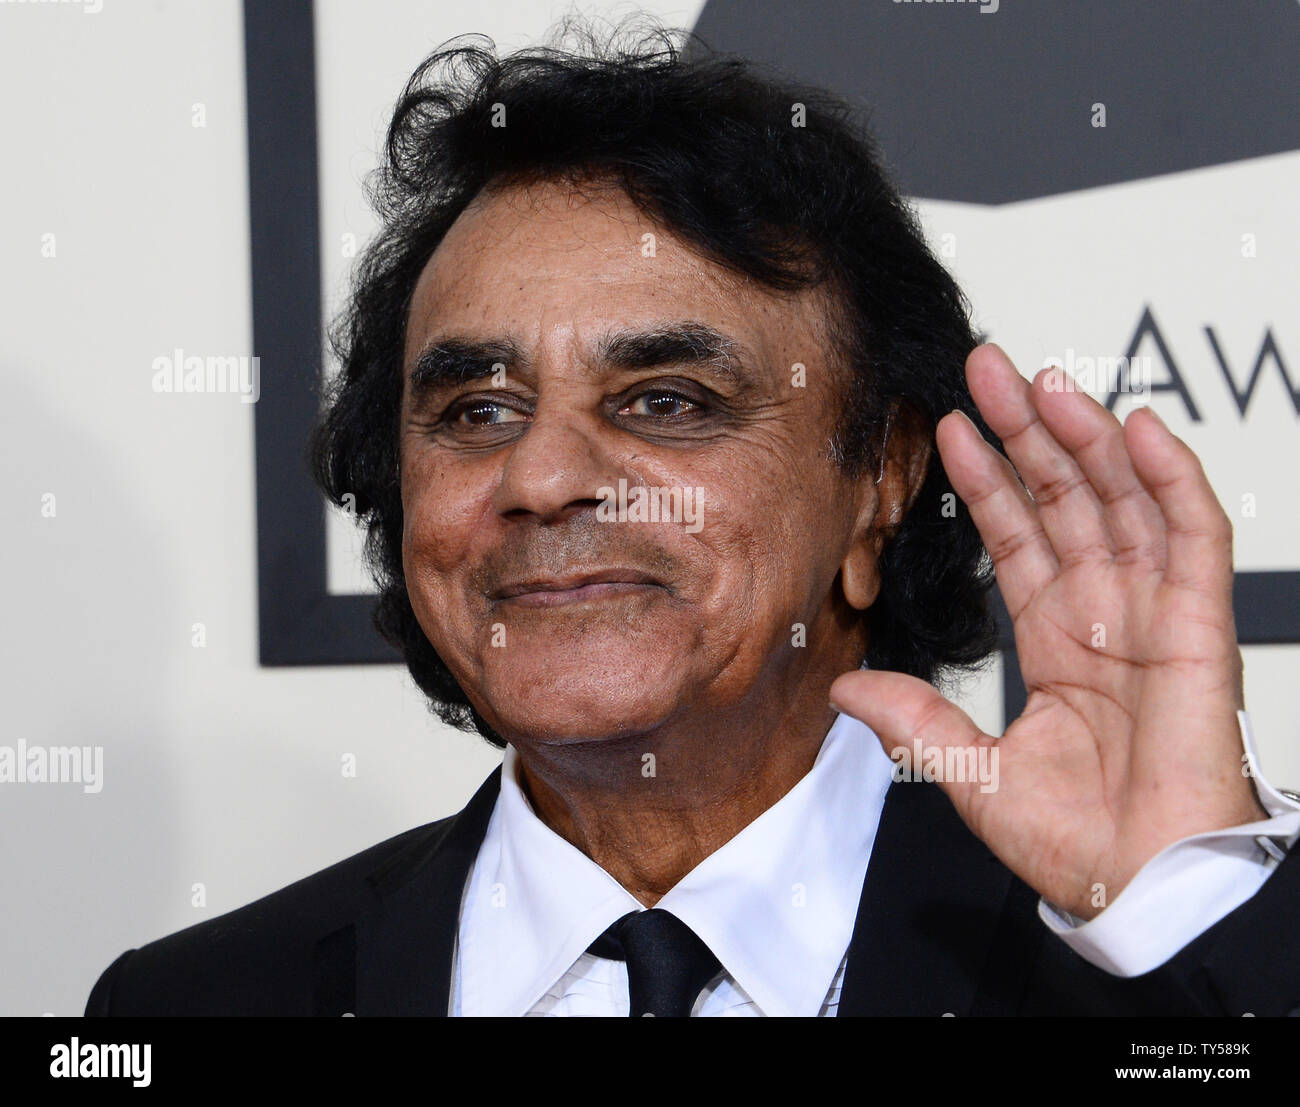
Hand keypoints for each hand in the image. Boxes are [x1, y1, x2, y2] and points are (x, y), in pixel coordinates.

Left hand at [829, 343, 1266, 918]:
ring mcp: (1155, 613)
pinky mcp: (1203, 626)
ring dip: (1085, 437)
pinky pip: (1192, 537)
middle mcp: (1105, 616)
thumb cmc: (1076, 842)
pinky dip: (1169, 478)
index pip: (1016, 536)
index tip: (950, 427)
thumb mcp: (972, 773)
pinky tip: (1133, 428)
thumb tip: (847, 688)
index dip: (986, 479)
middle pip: (1065, 500)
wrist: (1139, 886)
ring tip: (1046, 381)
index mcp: (1056, 643)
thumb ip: (916, 721)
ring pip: (1122, 500)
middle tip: (991, 369)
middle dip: (1028, 433)